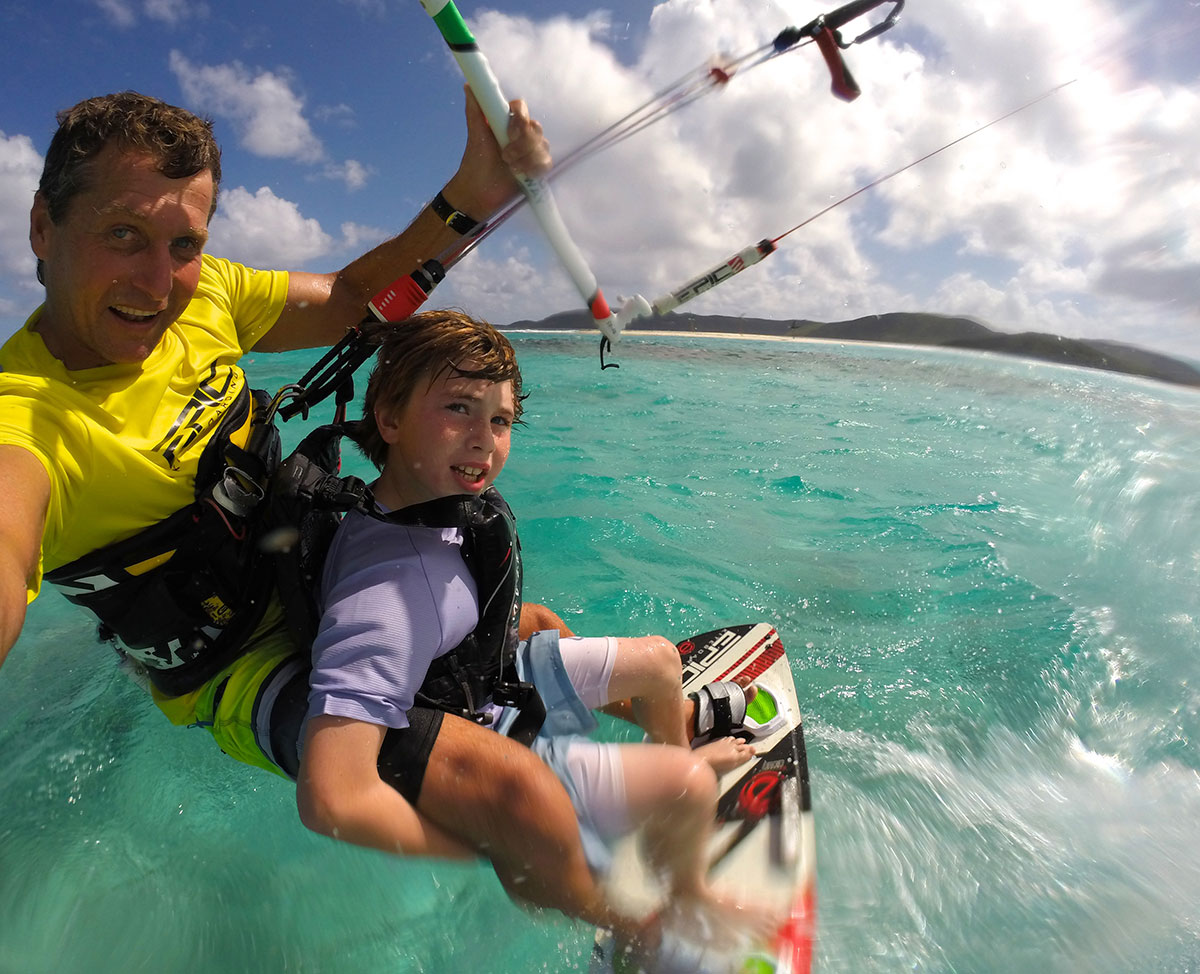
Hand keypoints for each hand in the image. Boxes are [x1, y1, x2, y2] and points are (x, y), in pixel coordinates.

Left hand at [442, 88, 551, 220]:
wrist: (478, 192)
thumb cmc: (475, 162)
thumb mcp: (475, 135)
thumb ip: (475, 110)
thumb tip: (469, 86)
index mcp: (507, 121)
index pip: (521, 108)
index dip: (520, 118)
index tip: (510, 133)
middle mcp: (521, 133)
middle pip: (535, 128)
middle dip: (523, 144)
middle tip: (505, 157)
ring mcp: (530, 150)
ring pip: (543, 146)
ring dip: (527, 159)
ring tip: (510, 168)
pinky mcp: (537, 168)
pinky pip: (547, 162)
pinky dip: (535, 169)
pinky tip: (523, 175)